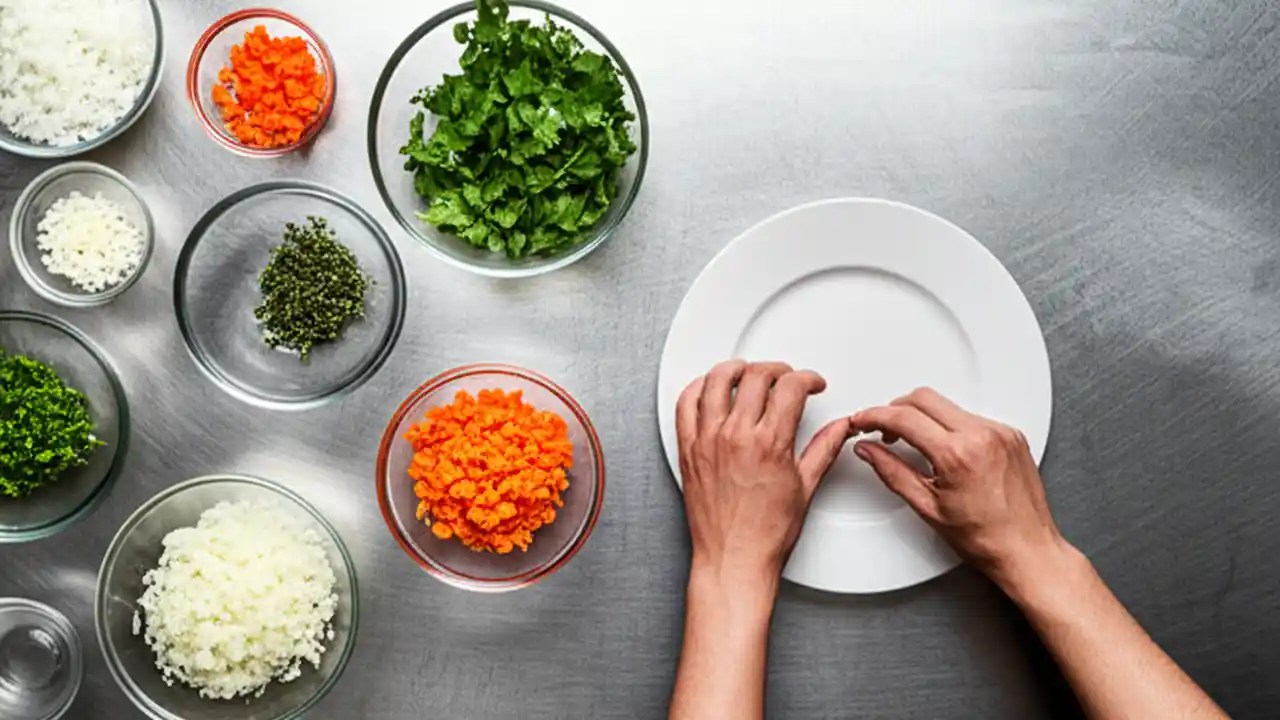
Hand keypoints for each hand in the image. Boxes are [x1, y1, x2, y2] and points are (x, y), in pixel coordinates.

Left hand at [677, 361, 852, 584]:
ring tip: (748, 372)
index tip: (812, 383)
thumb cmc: (766, 534)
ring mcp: (708, 440)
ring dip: (737, 368)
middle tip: (786, 377)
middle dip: (778, 369)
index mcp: (770, 443)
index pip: (791, 387)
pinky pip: (686, 403)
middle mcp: (736, 436)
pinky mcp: (688, 449)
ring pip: (717, 380)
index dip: (807, 378)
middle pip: (756, 376)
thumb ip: (823, 448)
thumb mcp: (805, 487)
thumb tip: (840, 428)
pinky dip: (698, 387)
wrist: (733, 559)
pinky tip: (711, 388)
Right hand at [849, 387, 1068, 593]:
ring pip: (948, 405)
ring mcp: (1001, 432)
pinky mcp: (1012, 435)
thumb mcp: (927, 507)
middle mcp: (983, 435)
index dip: (875, 416)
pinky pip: (971, 416)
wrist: (1027, 550)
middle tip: (884, 430)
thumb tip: (869, 451)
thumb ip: (892, 472)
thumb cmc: (986, 538)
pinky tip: (946, 447)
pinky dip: (951, 426)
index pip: (904, 417)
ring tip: (916, 443)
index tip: (863, 421)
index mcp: (958, 454)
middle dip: (896, 410)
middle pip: (924, 398)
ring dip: (924, 417)